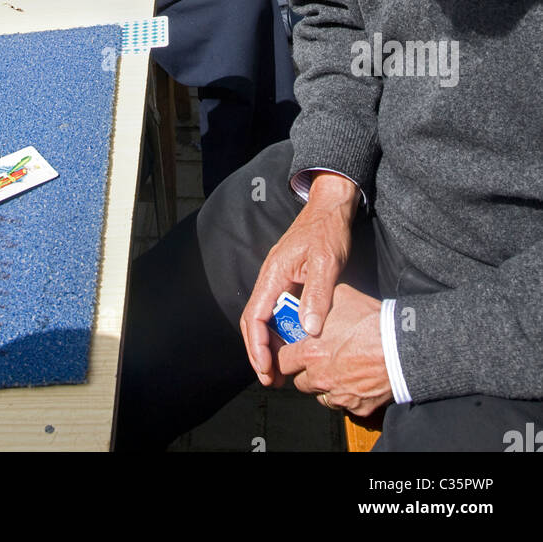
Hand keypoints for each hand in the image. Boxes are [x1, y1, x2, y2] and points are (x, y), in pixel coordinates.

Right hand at [240, 172, 358, 384]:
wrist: (331, 206)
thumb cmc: (328, 230)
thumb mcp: (327, 261)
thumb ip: (317, 294)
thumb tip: (308, 329)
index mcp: (274, 274)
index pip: (255, 317)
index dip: (258, 347)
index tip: (267, 370)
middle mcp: (270, 278)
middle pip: (254, 322)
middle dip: (259, 353)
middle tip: (272, 380)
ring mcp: (278, 279)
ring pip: (264, 318)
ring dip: (269, 346)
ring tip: (281, 371)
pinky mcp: (289, 280)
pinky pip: (277, 311)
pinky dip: (280, 332)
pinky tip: (293, 345)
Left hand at [277, 283, 392, 417]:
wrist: (402, 348)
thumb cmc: (371, 322)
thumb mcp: (342, 297)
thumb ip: (322, 300)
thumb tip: (316, 297)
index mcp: (310, 353)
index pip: (283, 361)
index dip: (287, 355)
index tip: (293, 350)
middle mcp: (320, 378)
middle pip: (299, 381)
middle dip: (304, 371)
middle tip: (315, 359)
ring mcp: (338, 395)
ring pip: (320, 395)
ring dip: (323, 384)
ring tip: (336, 369)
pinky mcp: (357, 408)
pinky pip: (343, 404)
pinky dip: (345, 394)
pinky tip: (355, 380)